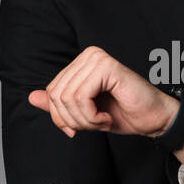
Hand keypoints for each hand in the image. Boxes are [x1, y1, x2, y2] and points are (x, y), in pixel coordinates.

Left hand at [29, 46, 177, 138]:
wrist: (153, 120)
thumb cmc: (122, 114)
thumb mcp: (83, 113)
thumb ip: (58, 104)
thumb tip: (31, 97)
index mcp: (81, 63)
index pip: (51, 91)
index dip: (60, 117)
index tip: (78, 128)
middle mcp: (88, 55)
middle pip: (56, 95)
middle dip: (72, 120)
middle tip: (93, 125)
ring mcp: (97, 59)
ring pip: (67, 98)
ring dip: (84, 120)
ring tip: (102, 122)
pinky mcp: (107, 67)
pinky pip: (81, 97)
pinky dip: (91, 117)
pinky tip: (106, 118)